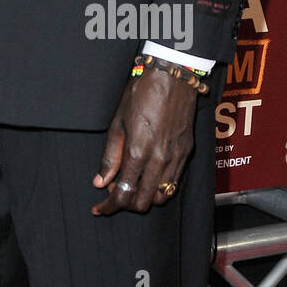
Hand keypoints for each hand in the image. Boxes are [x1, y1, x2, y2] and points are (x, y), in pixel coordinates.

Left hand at [91, 65, 197, 214]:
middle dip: (127, 205)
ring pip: (162, 197)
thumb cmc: (141, 94)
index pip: (123, 194)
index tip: (100, 208)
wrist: (172, 78)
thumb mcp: (117, 123)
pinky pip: (174, 183)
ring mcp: (176, 158)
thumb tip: (100, 182)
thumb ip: (110, 156)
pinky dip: (161, 188)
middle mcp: (159, 160)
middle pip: (143, 202)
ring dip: (145, 198)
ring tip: (132, 186)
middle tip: (114, 196)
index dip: (109, 206)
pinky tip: (149, 178)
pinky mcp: (187, 153)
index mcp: (138, 152)